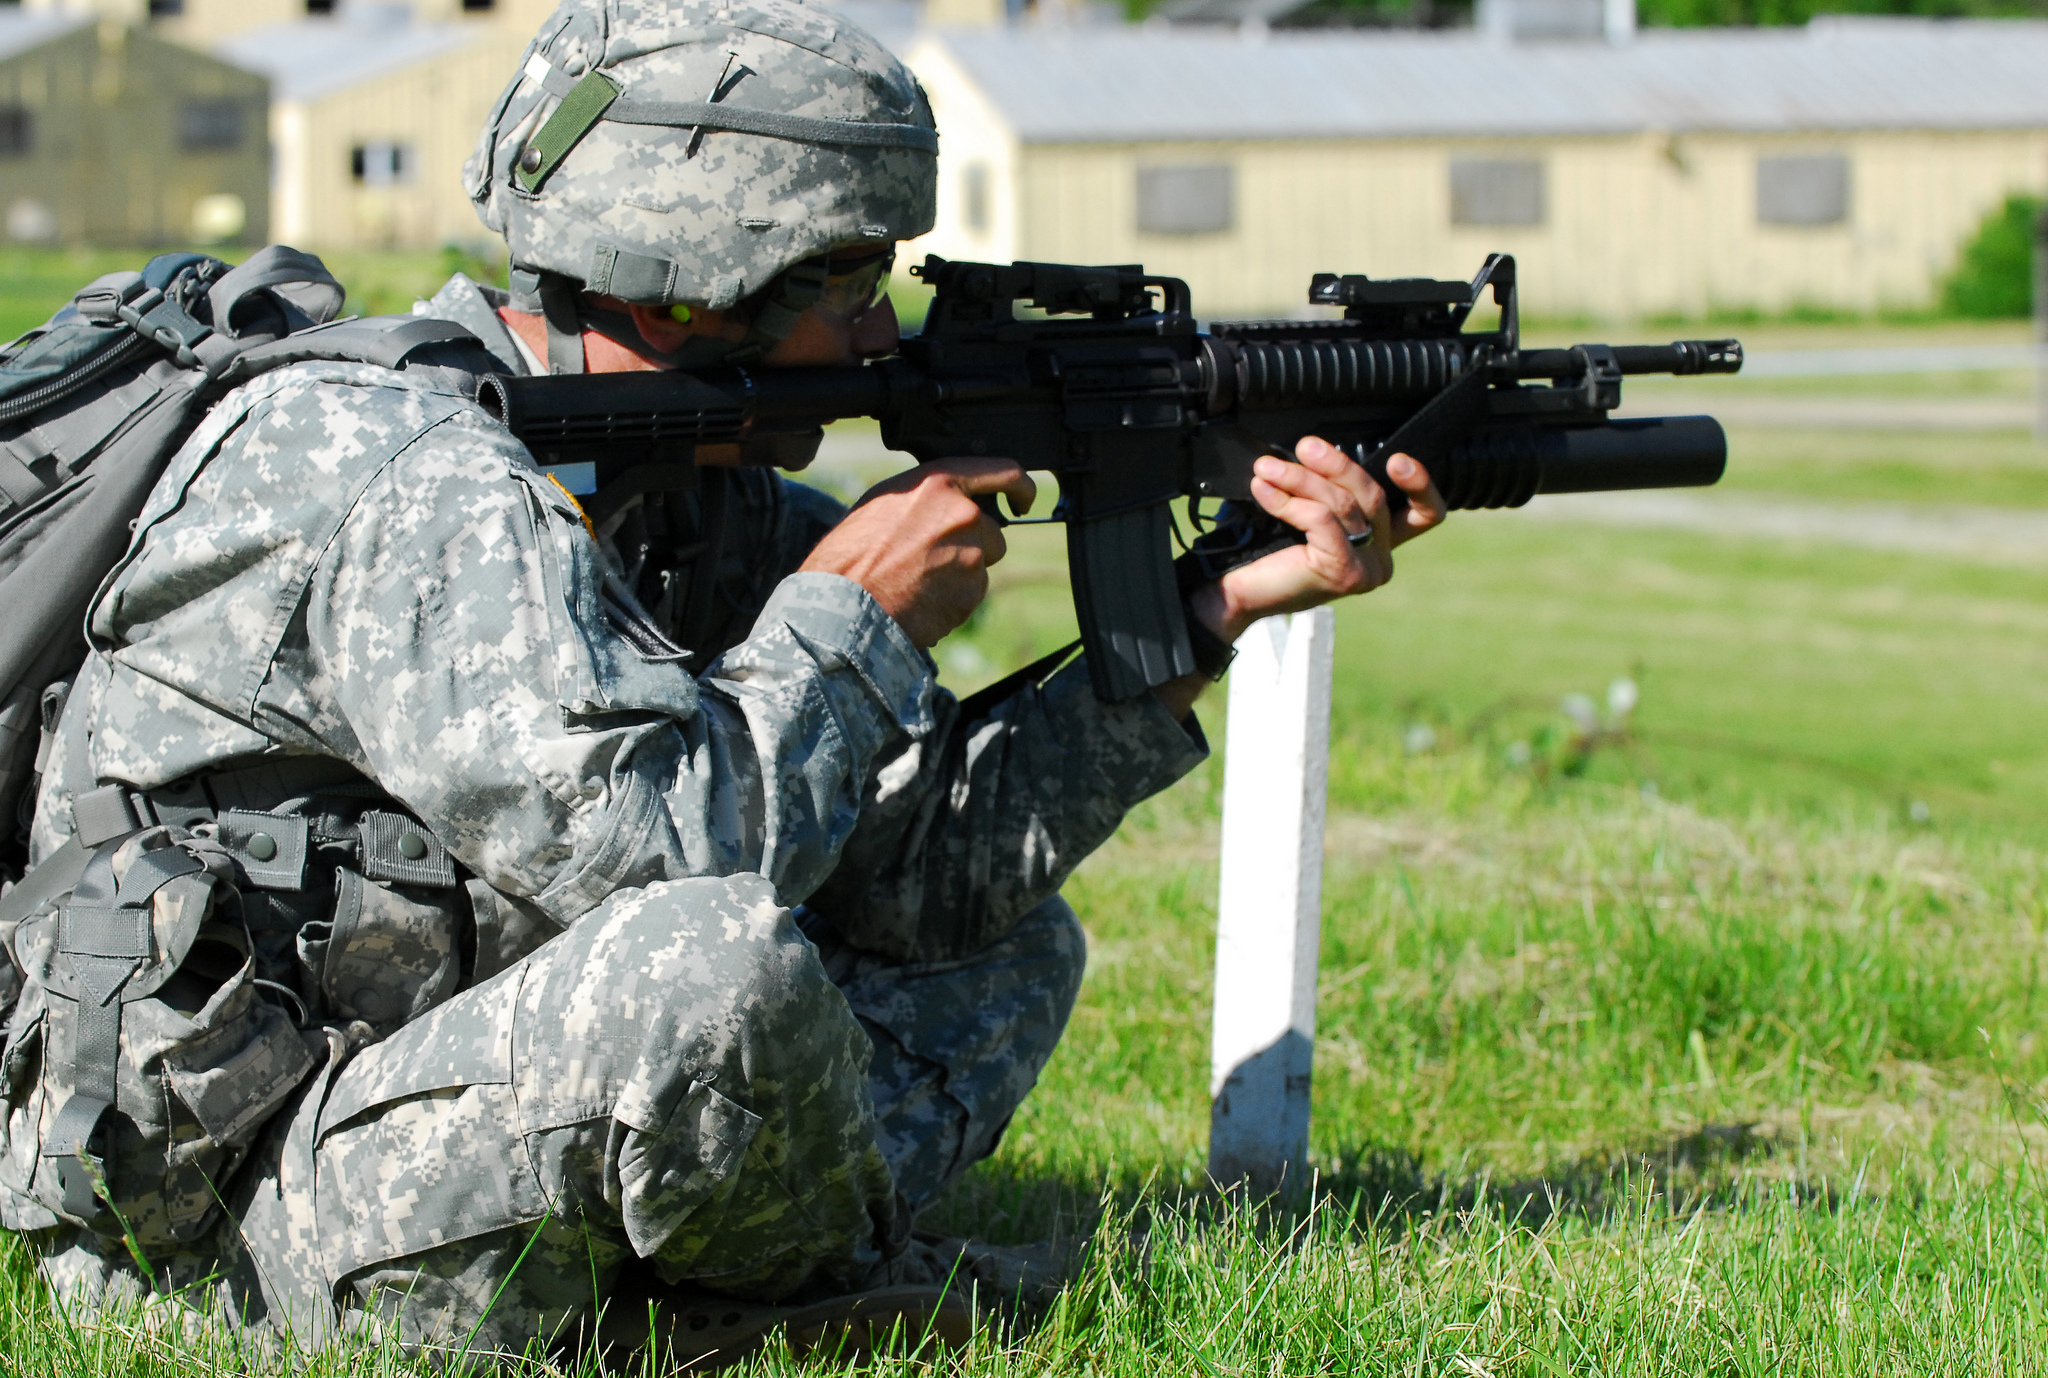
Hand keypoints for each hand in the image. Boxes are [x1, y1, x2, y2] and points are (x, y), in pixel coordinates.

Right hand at [800, 457, 1036, 647]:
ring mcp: (972, 554)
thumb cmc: (853, 552)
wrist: (844, 603)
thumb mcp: (888, 501)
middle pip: (993, 531)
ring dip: (961, 573)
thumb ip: (930, 496)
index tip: (1023, 500)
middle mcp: (964, 514)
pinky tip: (921, 599)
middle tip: (930, 559)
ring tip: (917, 580)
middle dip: (972, 545)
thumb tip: (954, 499)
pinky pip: (972, 594)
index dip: (1021, 487)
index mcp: (940, 483)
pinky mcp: (972, 592)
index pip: (1005, 472)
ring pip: (982, 564)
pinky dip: (954, 599)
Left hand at [1189, 438, 1445, 644]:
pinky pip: (1321, 519)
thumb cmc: (1269, 553)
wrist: (1240, 594)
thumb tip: (1320, 447)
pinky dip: (1289, 501)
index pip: (1424, 514)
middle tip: (1303, 446)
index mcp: (1382, 543)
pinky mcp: (1343, 572)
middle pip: (1372, 495)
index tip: (1397, 458)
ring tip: (1266, 467)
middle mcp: (1381, 560)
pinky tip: (1263, 491)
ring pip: (1343, 504)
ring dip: (1301, 478)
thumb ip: (1329, 490)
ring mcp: (1366, 570)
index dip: (1421, 483)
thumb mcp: (1310, 514)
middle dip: (1335, 464)